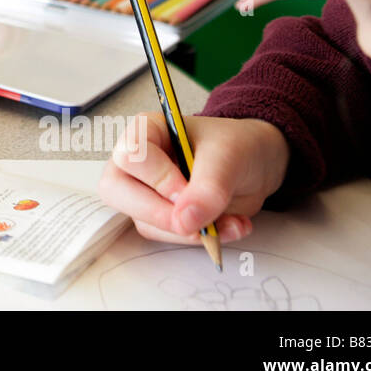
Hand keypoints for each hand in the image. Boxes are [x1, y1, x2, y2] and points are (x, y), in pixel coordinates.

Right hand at [97, 112, 289, 244]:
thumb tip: (185, 220)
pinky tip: (227, 225)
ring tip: (229, 220)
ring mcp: (144, 192)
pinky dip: (201, 238)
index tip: (188, 190)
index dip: (158, 178)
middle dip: (159, 213)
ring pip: (145, 222)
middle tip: (196, 221)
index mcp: (145, 131)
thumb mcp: (229, 157)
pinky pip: (168, 236)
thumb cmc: (235, 147)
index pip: (130, 156)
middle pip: (116, 191)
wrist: (254, 166)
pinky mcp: (159, 217)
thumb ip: (209, 186)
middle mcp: (135, 162)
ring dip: (190, 231)